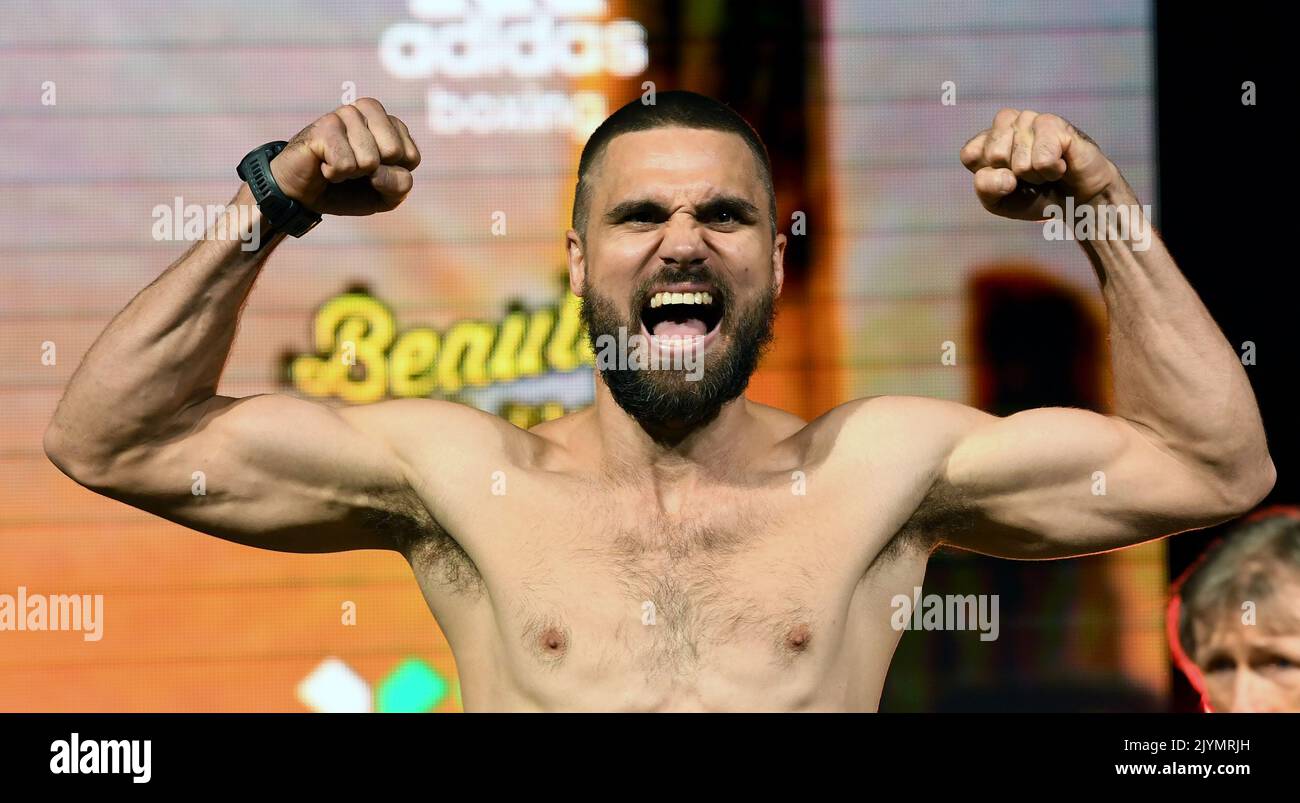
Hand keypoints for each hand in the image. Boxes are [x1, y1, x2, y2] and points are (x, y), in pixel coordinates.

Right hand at [268, 98, 420, 215]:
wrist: (303, 194)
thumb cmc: (348, 190)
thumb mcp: (385, 196)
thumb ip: (400, 185)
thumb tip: (377, 170)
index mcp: (390, 123)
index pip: (412, 157)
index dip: (393, 177)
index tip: (374, 175)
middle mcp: (369, 111)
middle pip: (395, 152)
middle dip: (376, 173)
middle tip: (355, 169)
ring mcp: (346, 114)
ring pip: (370, 159)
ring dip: (351, 174)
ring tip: (337, 164)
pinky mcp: (324, 125)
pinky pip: (346, 164)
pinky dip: (334, 174)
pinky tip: (323, 164)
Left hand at [959, 108, 1121, 220]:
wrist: (1076, 199)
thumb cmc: (1035, 196)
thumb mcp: (998, 202)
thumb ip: (986, 189)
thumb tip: (1006, 177)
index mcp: (987, 138)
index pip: (970, 154)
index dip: (988, 177)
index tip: (1006, 180)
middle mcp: (1007, 123)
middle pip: (994, 155)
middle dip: (1014, 176)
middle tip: (1029, 175)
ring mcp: (1030, 119)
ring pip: (1019, 161)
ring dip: (1036, 176)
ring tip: (1046, 170)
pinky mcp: (1054, 123)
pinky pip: (1042, 160)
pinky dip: (1052, 172)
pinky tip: (1061, 164)